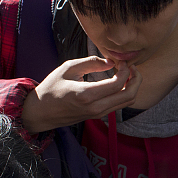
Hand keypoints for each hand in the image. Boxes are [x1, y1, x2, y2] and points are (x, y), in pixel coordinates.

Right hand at [20, 56, 139, 133]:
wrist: (41, 112)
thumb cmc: (51, 88)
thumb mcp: (67, 68)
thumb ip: (90, 62)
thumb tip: (110, 62)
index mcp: (86, 94)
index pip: (117, 84)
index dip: (125, 70)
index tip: (120, 62)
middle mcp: (95, 107)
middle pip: (129, 95)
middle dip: (136, 79)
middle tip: (131, 67)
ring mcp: (98, 114)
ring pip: (127, 102)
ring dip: (132, 86)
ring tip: (127, 73)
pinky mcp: (99, 115)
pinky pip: (119, 105)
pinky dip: (125, 92)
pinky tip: (119, 81)